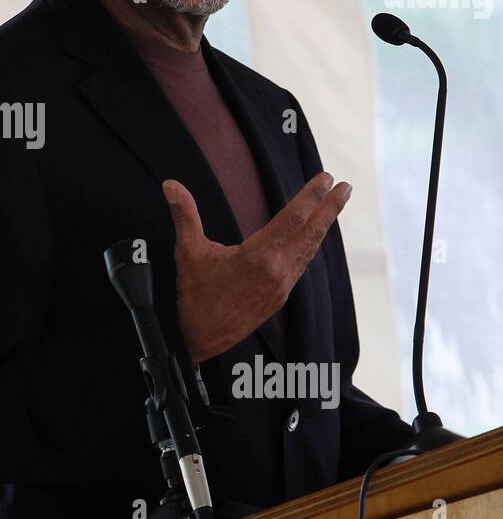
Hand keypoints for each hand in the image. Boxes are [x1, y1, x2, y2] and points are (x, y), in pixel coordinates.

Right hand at [162, 171, 352, 364]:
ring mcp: (282, 286)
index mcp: (258, 256)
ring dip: (323, 226)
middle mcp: (277, 271)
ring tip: (335, 206)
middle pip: (311, 233)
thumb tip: (170, 185)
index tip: (325, 178)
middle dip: (331, 208)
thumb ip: (185, 215)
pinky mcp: (280, 297)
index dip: (310, 196)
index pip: (293, 218)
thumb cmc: (195, 296)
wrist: (200, 340)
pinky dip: (310, 246)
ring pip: (309, 250)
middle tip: (346, 187)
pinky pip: (301, 265)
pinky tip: (313, 238)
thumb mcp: (188, 252)